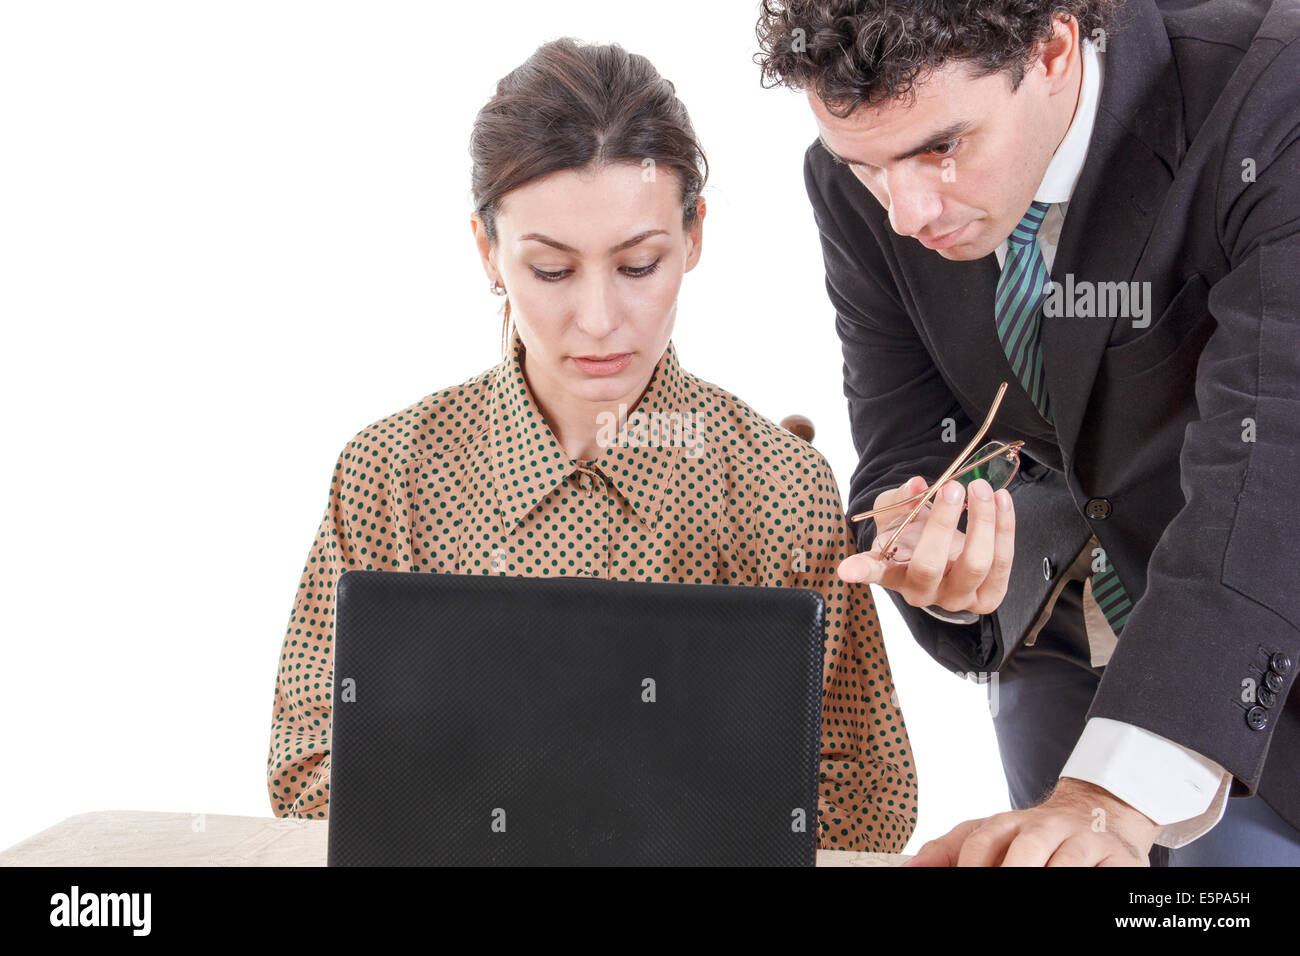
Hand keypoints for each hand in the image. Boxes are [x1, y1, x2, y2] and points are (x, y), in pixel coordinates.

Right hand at [837, 474, 1014, 614]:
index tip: (846, 570)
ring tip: (981, 487)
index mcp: (892, 572)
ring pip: (975, 565)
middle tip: (951, 487)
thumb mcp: (898, 510)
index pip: (874, 573)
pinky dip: (1004, 528)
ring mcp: (956, 598)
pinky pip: (1002, 564)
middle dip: (944, 523)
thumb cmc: (914, 531)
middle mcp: (922, 592)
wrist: (943, 550)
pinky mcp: (987, 597)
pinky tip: (1001, 500)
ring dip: (983, 521)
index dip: (861, 571)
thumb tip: (918, 485)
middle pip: (931, 565)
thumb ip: (903, 497)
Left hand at [903, 778, 1161, 866]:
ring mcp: (1084, 841)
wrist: (1099, 812)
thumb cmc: (1035, 836)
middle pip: (1025, 848)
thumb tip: (908, 870)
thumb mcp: (990, 835)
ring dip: (1051, 874)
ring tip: (1038, 886)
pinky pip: (1104, 870)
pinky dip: (1089, 877)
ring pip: (1067, 859)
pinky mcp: (1120, 857)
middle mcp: (1046, 827)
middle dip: (1011, 871)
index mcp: (1009, 823)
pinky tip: (1076, 883)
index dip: (970, 864)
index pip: (981, 840)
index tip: (963, 882)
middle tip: (1000, 888)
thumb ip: (948, 851)